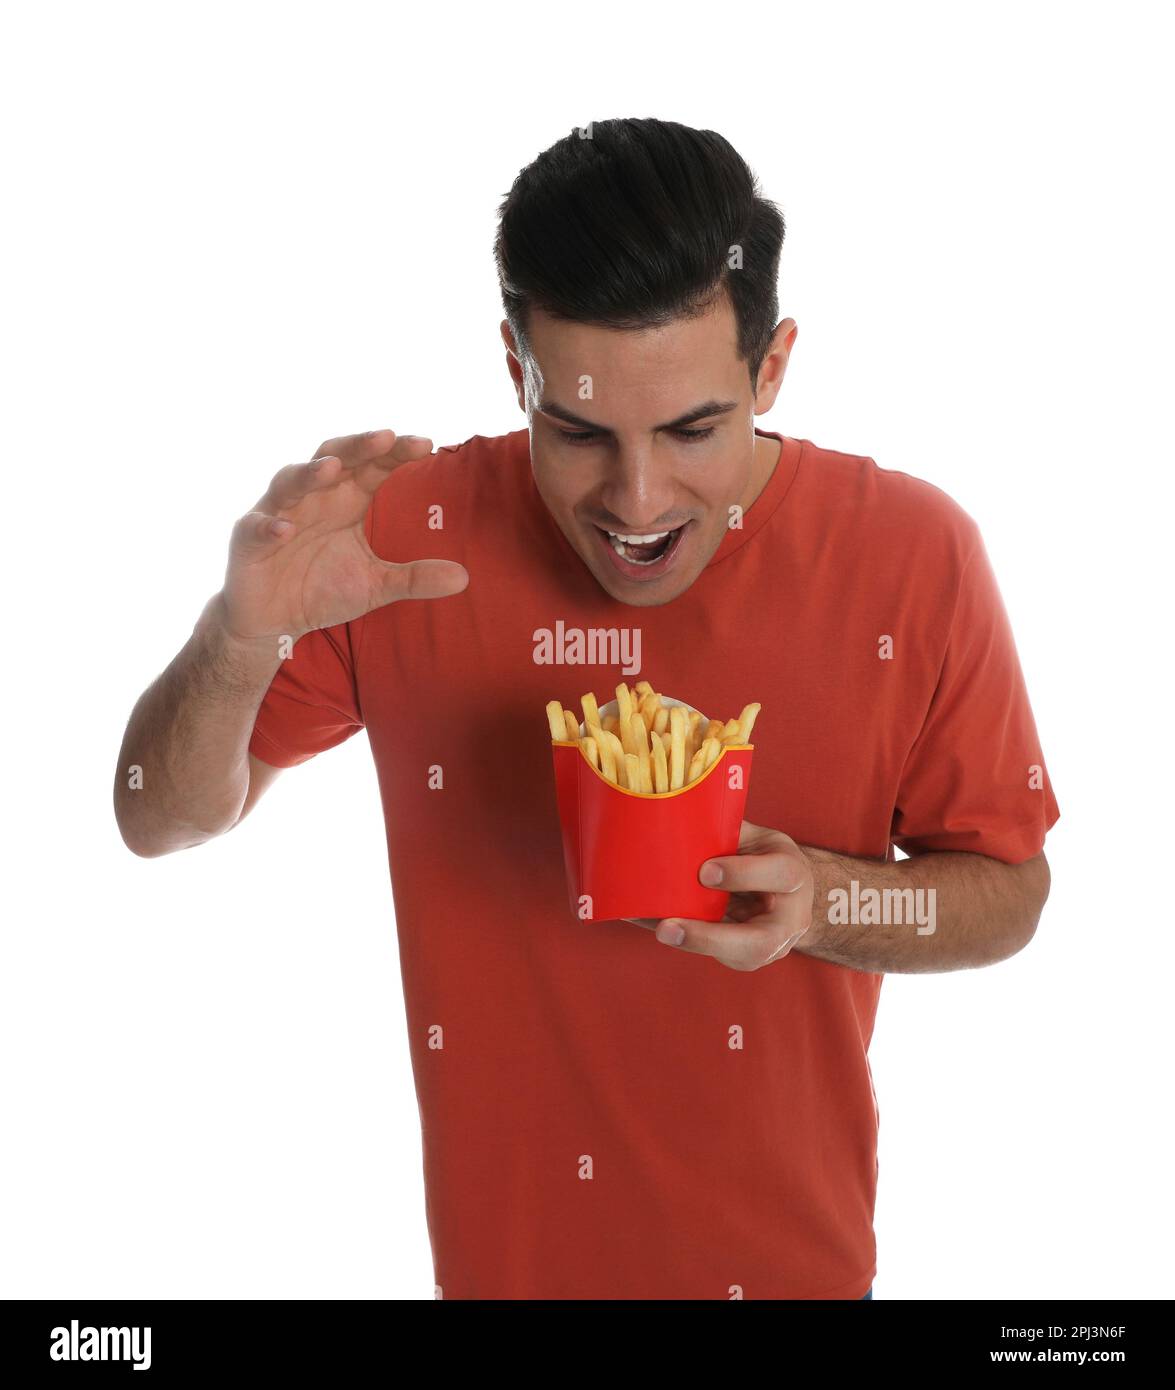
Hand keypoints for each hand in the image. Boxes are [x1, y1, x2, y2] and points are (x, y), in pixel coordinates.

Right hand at [216, 428, 469, 642]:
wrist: (274, 623)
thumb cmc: (322, 591)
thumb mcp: (375, 586)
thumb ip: (415, 578)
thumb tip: (464, 578)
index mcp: (345, 500)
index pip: (373, 466)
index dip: (396, 453)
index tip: (427, 444)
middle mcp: (313, 498)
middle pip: (333, 457)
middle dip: (357, 446)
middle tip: (385, 437)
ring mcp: (279, 514)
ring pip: (290, 481)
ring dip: (309, 473)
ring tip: (331, 468)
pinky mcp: (250, 541)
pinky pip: (259, 527)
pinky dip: (271, 526)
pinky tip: (286, 529)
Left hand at [623, 819, 815, 969]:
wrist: (788, 891)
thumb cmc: (764, 856)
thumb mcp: (754, 836)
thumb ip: (726, 832)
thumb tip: (674, 819)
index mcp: (794, 874)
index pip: (780, 874)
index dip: (742, 873)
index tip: (704, 872)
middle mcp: (791, 917)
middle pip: (761, 940)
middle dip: (711, 937)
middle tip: (667, 927)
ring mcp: (774, 945)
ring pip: (741, 957)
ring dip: (696, 945)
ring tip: (660, 930)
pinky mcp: (751, 957)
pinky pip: (721, 955)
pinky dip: (688, 941)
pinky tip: (657, 926)